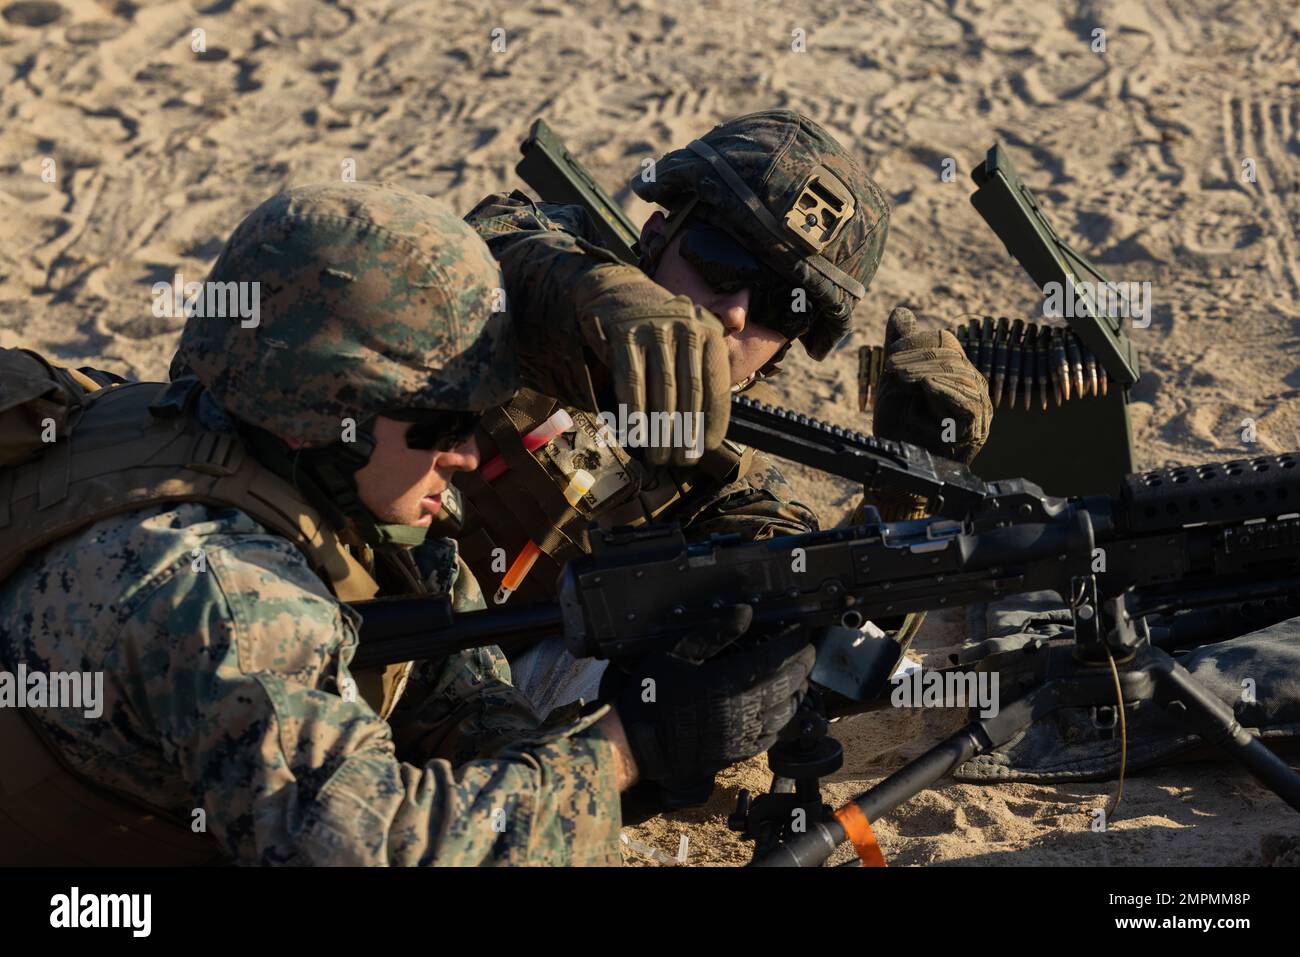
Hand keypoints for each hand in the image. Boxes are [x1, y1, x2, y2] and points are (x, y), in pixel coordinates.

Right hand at [583, 295, 730, 466]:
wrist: (618, 293)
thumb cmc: (658, 332)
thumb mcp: (687, 342)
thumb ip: (700, 376)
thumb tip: (707, 431)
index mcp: (708, 332)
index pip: (715, 384)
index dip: (713, 420)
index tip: (706, 447)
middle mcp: (685, 327)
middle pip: (690, 391)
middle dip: (686, 432)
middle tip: (681, 459)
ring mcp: (654, 329)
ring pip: (662, 389)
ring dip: (660, 429)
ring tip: (658, 456)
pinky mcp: (625, 335)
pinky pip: (631, 381)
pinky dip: (634, 411)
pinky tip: (635, 433)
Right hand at [602, 612, 814, 809]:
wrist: (637, 746)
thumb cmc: (651, 697)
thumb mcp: (675, 654)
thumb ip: (713, 633)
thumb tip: (745, 612)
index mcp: (725, 682)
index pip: (774, 658)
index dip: (792, 642)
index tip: (799, 630)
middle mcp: (740, 710)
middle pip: (786, 684)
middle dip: (802, 664)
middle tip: (807, 650)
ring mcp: (742, 735)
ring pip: (786, 711)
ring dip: (798, 691)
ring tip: (801, 676)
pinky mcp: (739, 753)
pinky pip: (773, 735)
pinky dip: (784, 718)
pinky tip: (783, 709)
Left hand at [873, 306, 991, 463]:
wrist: (900, 469)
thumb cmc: (899, 428)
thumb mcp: (896, 381)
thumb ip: (901, 347)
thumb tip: (901, 312)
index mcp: (955, 373)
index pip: (944, 343)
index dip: (917, 345)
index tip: (890, 361)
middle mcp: (972, 387)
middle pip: (952, 356)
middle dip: (918, 359)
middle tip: (891, 369)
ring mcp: (978, 407)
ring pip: (958, 374)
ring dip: (925, 373)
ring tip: (900, 379)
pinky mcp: (977, 426)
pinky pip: (967, 400)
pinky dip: (943, 390)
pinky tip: (924, 387)